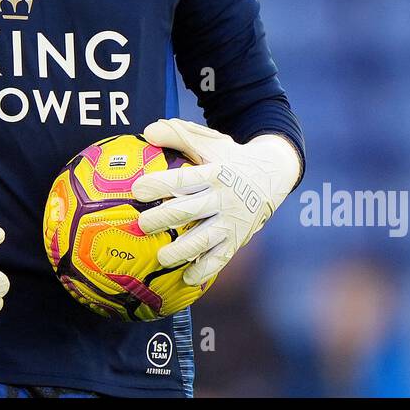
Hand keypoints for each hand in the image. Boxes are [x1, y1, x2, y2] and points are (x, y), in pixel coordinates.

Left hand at [133, 119, 300, 286]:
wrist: (272, 175)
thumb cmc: (230, 158)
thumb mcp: (209, 142)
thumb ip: (178, 134)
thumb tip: (147, 132)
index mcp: (215, 173)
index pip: (183, 180)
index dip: (159, 185)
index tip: (137, 190)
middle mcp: (224, 198)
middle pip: (189, 211)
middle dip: (162, 219)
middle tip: (141, 224)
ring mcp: (232, 221)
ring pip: (205, 239)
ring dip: (181, 250)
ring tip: (161, 257)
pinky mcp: (238, 239)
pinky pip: (221, 258)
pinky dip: (205, 269)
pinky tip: (187, 277)